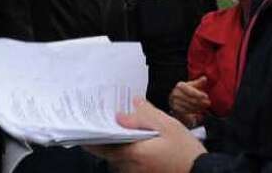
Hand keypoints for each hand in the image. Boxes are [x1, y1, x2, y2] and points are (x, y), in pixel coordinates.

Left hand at [85, 97, 205, 172]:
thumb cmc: (185, 151)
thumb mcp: (168, 126)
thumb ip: (145, 115)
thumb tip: (129, 105)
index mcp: (132, 154)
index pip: (101, 146)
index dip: (91, 135)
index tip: (86, 121)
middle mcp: (129, 167)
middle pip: (107, 152)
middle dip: (102, 137)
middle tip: (101, 120)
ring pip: (117, 158)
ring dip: (115, 145)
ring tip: (118, 126)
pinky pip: (127, 163)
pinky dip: (126, 152)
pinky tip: (134, 140)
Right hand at [170, 76, 209, 126]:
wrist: (176, 99)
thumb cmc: (187, 91)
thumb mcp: (192, 85)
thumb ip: (198, 82)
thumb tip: (204, 78)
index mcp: (180, 86)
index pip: (191, 91)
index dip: (199, 94)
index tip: (206, 96)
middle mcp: (176, 93)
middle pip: (191, 99)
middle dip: (201, 102)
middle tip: (208, 103)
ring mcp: (175, 102)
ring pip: (190, 106)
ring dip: (199, 107)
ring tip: (205, 106)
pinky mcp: (176, 109)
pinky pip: (187, 111)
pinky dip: (194, 112)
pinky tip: (200, 111)